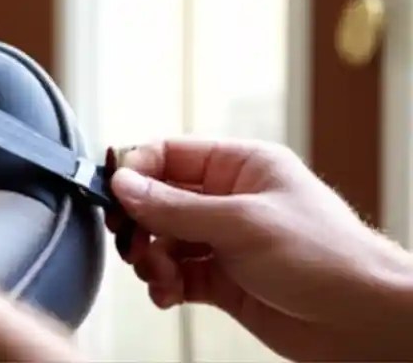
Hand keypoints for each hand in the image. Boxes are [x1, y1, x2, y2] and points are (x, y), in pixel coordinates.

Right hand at [110, 138, 412, 360]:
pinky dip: (164, 284)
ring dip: (150, 258)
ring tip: (158, 275)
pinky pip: (176, 275)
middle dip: (139, 222)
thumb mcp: (242, 222)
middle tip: (130, 242)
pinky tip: (168, 294)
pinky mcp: (224, 280)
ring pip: (163, 240)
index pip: (169, 154)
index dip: (136, 171)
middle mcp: (229, 199)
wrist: (363, 322)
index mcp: (241, 166)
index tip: (112, 194)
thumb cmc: (326, 258)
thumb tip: (122, 184)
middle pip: (158, 199)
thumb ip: (176, 206)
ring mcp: (225, 241)